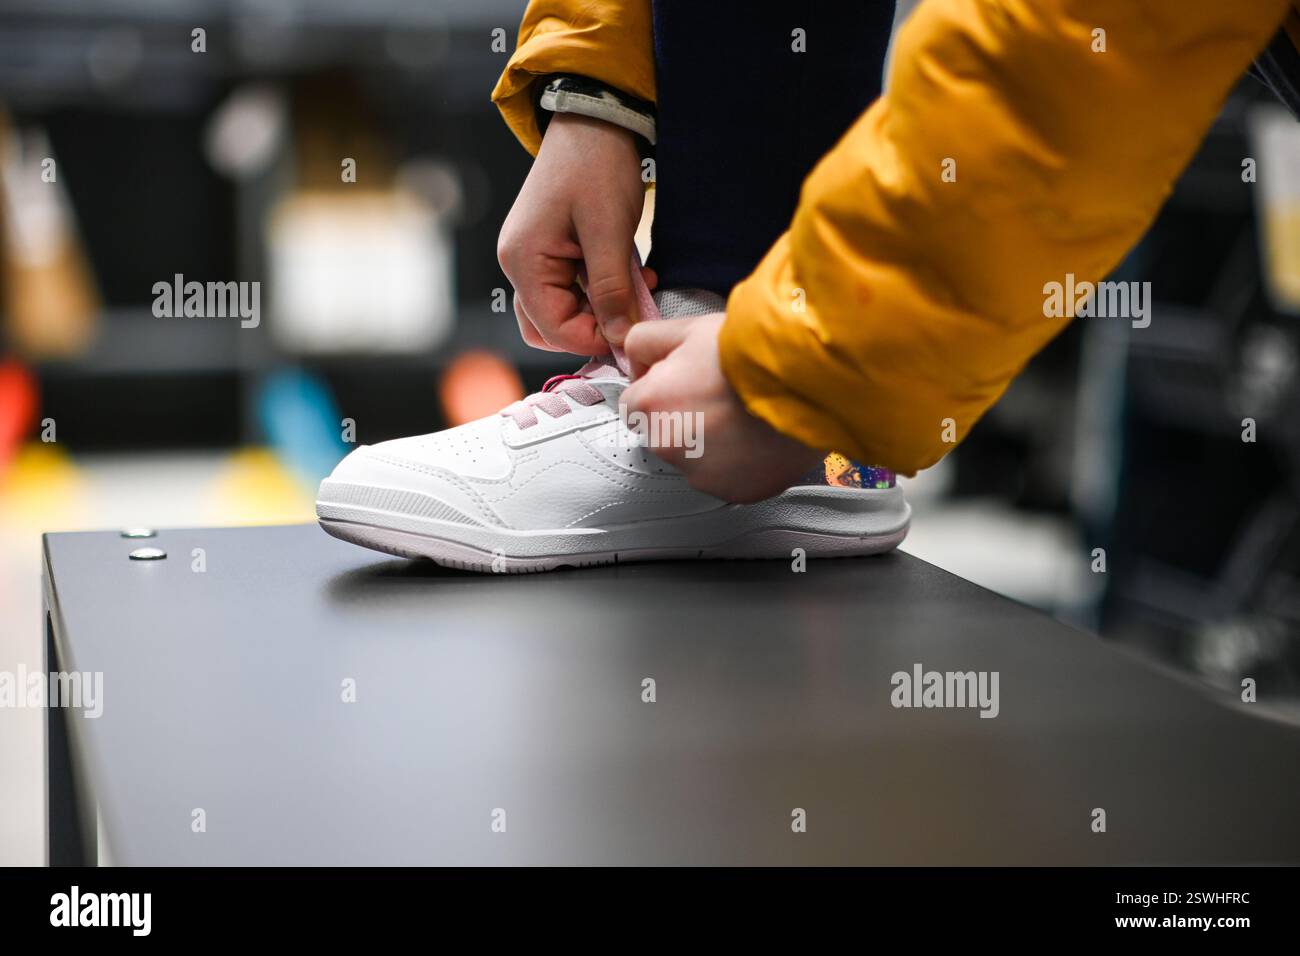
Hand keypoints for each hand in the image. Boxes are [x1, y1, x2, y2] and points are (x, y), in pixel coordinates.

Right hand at [497, 113, 652, 354]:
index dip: (594, 339)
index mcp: (523, 262)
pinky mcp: (551, 250)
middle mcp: (519, 264)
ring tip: (637, 288)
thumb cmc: (597, 167)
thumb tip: (619, 337)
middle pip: (550, 327)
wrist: (595, 119)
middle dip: (594, 327)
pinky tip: (630, 275)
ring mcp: (533, 257)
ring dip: (601, 310)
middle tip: (634, 312)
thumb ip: (612, 290)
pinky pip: (572, 288)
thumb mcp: (609, 233)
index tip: (632, 332)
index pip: (553, 329)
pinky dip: (601, 291)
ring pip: (563, 310)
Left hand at [622, 313, 822, 502]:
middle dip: (684, 418)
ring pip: (696, 459)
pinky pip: (728, 477)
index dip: (660, 389)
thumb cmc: (753, 353)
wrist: (808, 380)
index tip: (685, 383)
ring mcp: (701, 475)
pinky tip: (757, 436)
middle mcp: (668, 445)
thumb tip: (634, 358)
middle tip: (721, 397)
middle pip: (664, 433)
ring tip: (744, 416)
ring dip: (712, 443)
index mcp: (650, 404)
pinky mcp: (734, 492)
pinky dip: (739, 462)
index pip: (634, 404)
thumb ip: (646, 341)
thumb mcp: (690, 328)